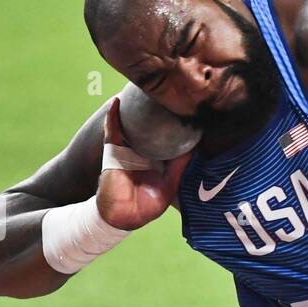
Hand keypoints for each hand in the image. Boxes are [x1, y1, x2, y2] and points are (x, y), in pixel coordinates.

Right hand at [96, 97, 191, 229]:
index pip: (166, 135)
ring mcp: (127, 149)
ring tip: (141, 89)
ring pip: (131, 123)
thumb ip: (181, 165)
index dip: (173, 122)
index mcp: (157, 158)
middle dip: (154, 109)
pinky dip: (113, 117)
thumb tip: (195, 145)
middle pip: (149, 125)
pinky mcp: (114, 151)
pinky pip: (112, 131)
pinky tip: (116, 102)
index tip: (185, 105)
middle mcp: (142, 150)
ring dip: (133, 108)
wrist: (124, 216)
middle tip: (166, 90)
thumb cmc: (147, 204)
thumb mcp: (171, 183)